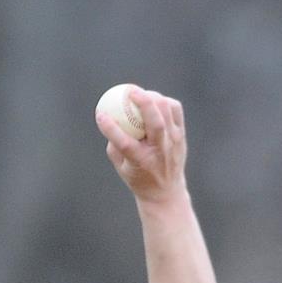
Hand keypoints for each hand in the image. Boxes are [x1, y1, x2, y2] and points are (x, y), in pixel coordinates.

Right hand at [97, 88, 187, 203]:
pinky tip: (155, 100)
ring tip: (141, 94)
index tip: (100, 114)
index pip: (124, 143)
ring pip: (167, 112)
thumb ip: (114, 145)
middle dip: (143, 102)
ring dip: (153, 97)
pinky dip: (165, 101)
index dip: (111, 127)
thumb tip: (109, 118)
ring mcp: (173, 142)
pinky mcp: (181, 135)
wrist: (165, 192)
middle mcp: (159, 151)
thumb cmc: (138, 177)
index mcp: (141, 162)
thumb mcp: (121, 167)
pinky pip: (175, 110)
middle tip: (129, 90)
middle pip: (155, 122)